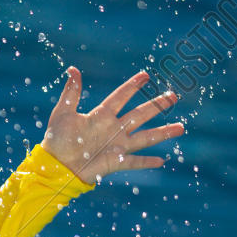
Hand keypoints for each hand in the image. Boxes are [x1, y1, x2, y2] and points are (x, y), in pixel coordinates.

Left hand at [41, 68, 184, 184]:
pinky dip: (147, 162)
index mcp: (101, 115)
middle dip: (157, 105)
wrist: (55, 166)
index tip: (145, 75)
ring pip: (145, 137)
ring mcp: (116, 146)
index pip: (120, 97)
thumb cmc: (56, 141)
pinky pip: (134, 162)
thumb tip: (73, 69)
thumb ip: (71, 93)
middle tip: (173, 96)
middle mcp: (113, 129)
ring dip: (163, 133)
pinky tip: (161, 161)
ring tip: (181, 128)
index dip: (132, 86)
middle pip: (140, 114)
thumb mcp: (63, 113)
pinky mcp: (115, 162)